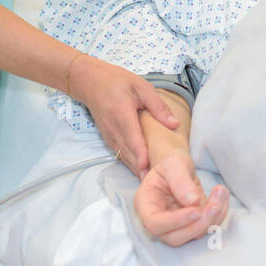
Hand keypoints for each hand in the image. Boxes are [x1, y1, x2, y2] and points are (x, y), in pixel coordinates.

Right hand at [69, 55, 179, 175]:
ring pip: (123, 156)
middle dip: (140, 168)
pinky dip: (130, 163)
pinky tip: (142, 172)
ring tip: (151, 184)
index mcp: (122, 113)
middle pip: (128, 152)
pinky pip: (120, 154)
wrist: (90, 82)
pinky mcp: (108, 139)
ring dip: (136, 169)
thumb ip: (158, 106)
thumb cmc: (118, 81)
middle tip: (155, 183)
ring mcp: (109, 135)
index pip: (132, 137)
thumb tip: (174, 124)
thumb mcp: (141, 86)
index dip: (140, 152)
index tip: (147, 166)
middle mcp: (113, 128)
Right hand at [133, 150, 228, 245]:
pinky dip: (219, 215)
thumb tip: (192, 201)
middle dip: (197, 225)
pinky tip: (222, 196)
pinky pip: (207, 228)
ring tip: (220, 192)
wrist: (179, 167)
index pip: (154, 223)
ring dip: (212, 219)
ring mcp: (176, 226)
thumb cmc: (172, 164)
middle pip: (174, 238)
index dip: (175, 221)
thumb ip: (180, 181)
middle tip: (214, 206)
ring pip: (193, 235)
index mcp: (146, 205)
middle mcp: (159, 220)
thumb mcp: (174, 164)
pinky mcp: (192, 225)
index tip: (196, 211)